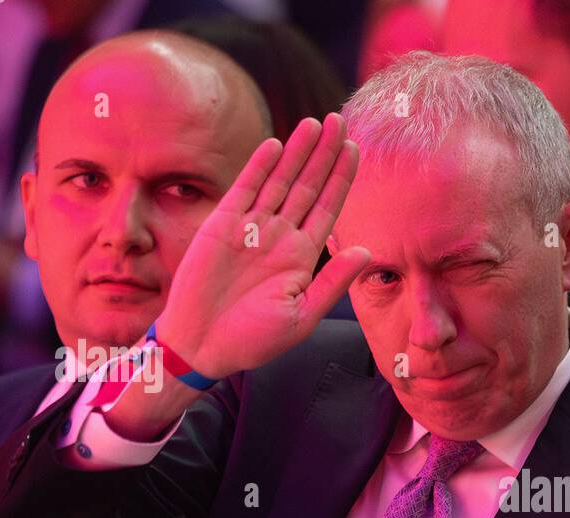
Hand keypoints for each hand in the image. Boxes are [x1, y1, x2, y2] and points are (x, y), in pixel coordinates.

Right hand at [155, 113, 370, 378]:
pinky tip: (277, 144)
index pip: (328, 209)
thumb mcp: (302, 316)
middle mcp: (280, 237)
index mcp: (302, 258)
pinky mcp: (222, 226)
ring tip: (315, 123)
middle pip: (308, 186)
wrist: (203, 346)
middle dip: (324, 155)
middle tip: (341, 121)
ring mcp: (251, 229)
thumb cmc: (253, 340)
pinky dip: (260, 167)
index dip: (342, 179)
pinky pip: (245, 190)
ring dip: (297, 153)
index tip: (355, 150)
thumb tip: (366, 250)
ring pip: (280, 181)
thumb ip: (333, 282)